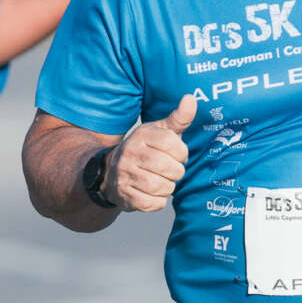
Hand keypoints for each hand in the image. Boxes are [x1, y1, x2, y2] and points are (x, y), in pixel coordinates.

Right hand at [104, 94, 196, 211]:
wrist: (110, 172)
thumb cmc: (144, 150)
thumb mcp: (160, 131)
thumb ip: (178, 118)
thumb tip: (191, 98)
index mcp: (142, 136)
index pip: (174, 145)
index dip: (181, 153)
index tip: (176, 155)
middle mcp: (131, 154)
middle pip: (171, 169)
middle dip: (176, 172)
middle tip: (169, 170)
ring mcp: (126, 175)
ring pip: (164, 187)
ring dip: (168, 187)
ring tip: (162, 181)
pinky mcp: (125, 196)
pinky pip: (153, 203)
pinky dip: (158, 201)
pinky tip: (152, 193)